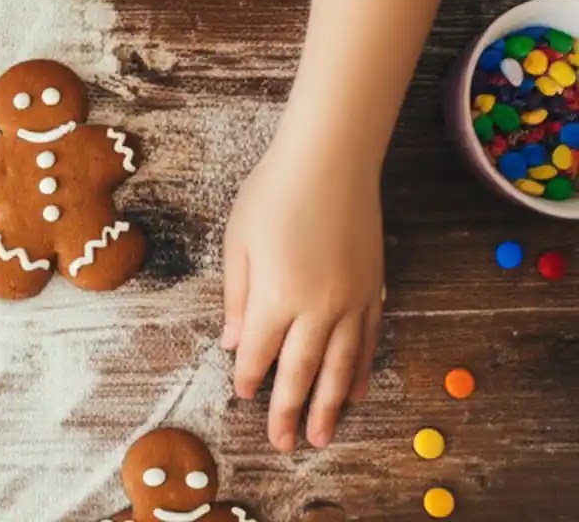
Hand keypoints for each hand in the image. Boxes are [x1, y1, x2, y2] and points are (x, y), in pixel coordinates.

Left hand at [222, 139, 384, 450]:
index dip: (250, 378)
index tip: (244, 396)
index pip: (259, 353)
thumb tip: (233, 344)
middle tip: (283, 444)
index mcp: (275, 296)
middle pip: (301, 372)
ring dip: (330, 405)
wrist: (331, 160)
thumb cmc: (273, 194)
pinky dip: (362, 370)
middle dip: (289, 411)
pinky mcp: (373, 289)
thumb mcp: (237, 243)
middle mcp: (317, 307)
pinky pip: (368, 341)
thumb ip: (236, 298)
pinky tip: (358, 392)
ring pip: (341, 366)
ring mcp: (351, 300)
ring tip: (322, 436)